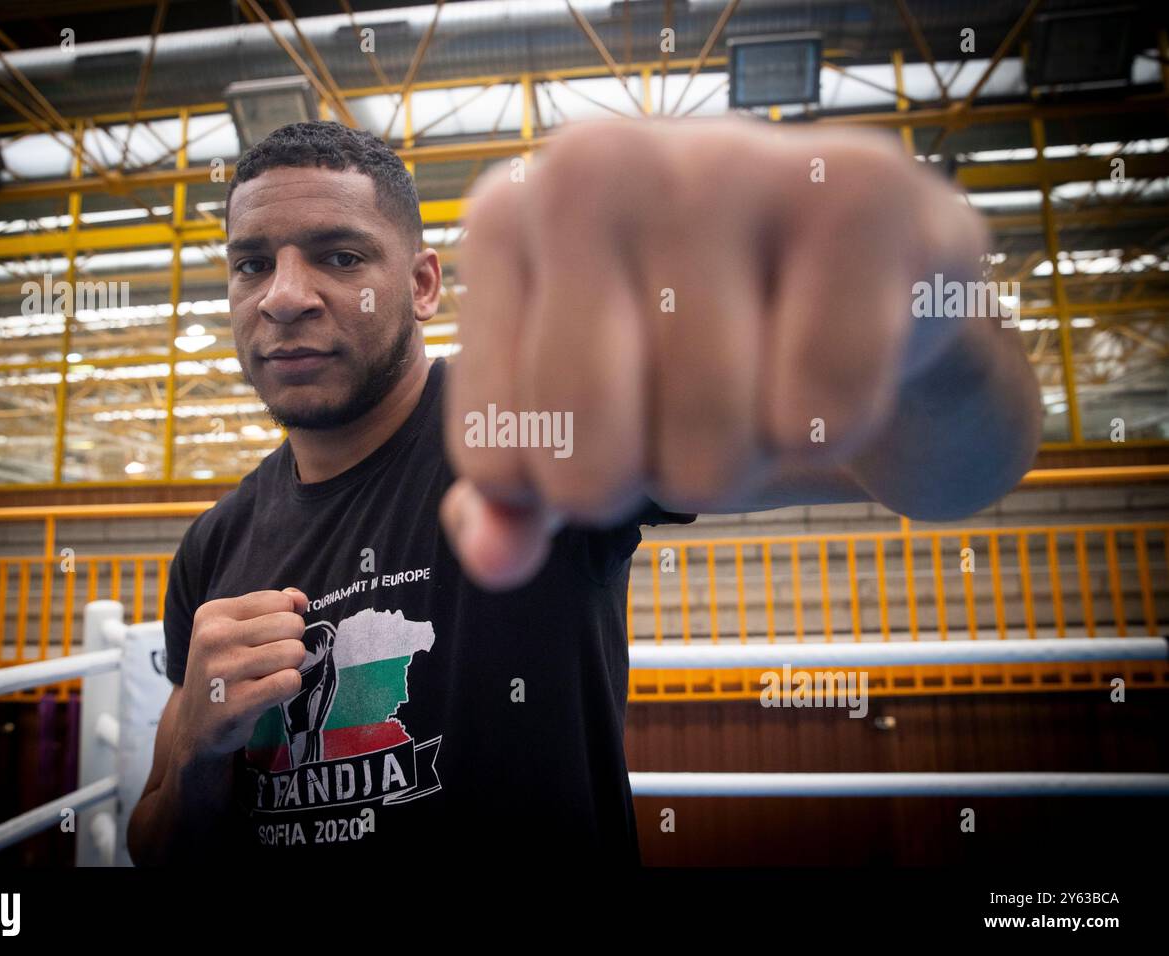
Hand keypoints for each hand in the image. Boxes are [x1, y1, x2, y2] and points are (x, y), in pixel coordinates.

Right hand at [172, 588, 309, 761]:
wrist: (196, 725)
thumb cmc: (225, 670)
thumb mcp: (236, 629)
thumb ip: (271, 607)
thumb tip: (300, 599)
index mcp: (213, 614)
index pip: (281, 601)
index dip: (284, 621)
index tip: (262, 640)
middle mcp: (213, 639)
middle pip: (292, 624)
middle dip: (291, 642)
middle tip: (268, 662)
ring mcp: (222, 672)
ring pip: (294, 652)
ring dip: (289, 666)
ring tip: (266, 677)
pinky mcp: (236, 703)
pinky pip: (290, 681)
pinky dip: (288, 687)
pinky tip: (267, 694)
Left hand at [440, 115, 989, 589]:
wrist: (868, 282)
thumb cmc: (701, 348)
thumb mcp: (583, 418)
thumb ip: (517, 493)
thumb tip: (492, 559)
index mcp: (505, 216)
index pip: (497, 459)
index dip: (570, 487)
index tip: (616, 419)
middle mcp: (597, 163)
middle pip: (591, 460)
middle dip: (657, 483)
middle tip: (698, 414)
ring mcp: (726, 162)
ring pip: (712, 445)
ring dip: (750, 459)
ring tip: (768, 374)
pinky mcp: (860, 192)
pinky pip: (823, 417)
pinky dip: (839, 426)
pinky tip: (837, 348)